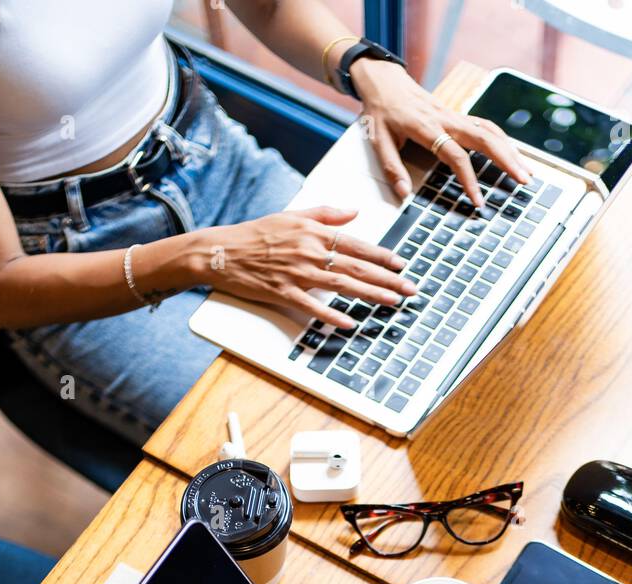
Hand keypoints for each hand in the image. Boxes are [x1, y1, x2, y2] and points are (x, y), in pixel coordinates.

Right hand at [193, 206, 415, 331]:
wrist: (222, 250)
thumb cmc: (257, 233)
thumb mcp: (293, 214)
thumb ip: (326, 213)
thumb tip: (355, 212)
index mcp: (314, 232)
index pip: (356, 245)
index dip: (381, 256)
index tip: (402, 264)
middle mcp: (309, 251)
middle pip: (356, 266)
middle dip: (387, 279)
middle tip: (409, 289)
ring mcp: (297, 273)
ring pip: (342, 285)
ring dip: (370, 295)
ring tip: (392, 302)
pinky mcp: (283, 292)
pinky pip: (312, 306)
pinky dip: (331, 315)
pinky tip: (350, 323)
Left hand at [351, 60, 531, 205]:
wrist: (384, 82)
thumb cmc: (381, 112)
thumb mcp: (379, 141)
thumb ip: (392, 168)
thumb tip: (404, 194)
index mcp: (427, 128)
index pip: (456, 156)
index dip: (469, 180)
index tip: (479, 201)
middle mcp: (446, 119)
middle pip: (485, 138)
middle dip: (507, 159)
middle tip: (524, 180)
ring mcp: (454, 116)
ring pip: (490, 130)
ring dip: (510, 150)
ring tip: (526, 171)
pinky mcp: (458, 115)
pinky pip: (485, 126)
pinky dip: (502, 140)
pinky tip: (512, 154)